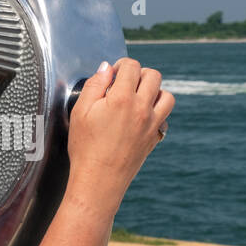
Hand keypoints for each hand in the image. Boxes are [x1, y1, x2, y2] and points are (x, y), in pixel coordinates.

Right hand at [65, 57, 174, 216]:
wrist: (99, 180)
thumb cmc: (85, 148)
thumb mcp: (80, 112)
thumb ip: (94, 85)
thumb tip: (106, 68)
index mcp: (121, 98)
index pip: (131, 66)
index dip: (120, 65)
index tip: (113, 74)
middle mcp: (141, 108)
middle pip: (153, 75)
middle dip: (139, 74)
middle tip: (125, 83)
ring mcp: (152, 123)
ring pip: (166, 95)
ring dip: (154, 90)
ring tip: (138, 96)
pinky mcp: (155, 137)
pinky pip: (166, 116)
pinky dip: (159, 110)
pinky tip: (143, 115)